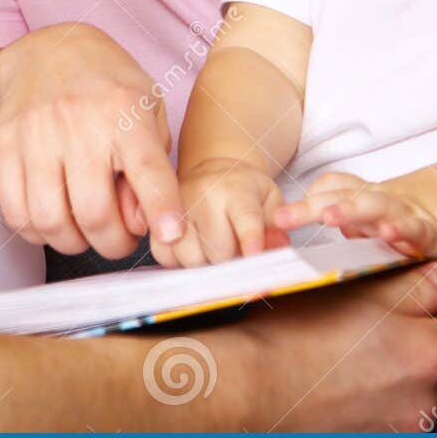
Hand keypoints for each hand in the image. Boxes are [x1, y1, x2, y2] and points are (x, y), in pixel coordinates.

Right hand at [0, 24, 185, 257]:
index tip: (172, 236)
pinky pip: (16, 212)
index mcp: (123, 108)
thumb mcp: (147, 108)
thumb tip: (141, 222)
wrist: (46, 46)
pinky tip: (53, 218)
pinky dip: (38, 232)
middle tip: (120, 238)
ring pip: (51, 221)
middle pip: (94, 213)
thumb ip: (152, 165)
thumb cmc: (105, 83)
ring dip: (74, 242)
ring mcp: (34, 133)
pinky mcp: (2, 144)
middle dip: (114, 244)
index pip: (148, 170)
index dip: (163, 211)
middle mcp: (77, 121)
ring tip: (85, 230)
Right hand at [155, 158, 286, 267]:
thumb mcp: (270, 201)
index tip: (256, 258)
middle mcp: (202, 195)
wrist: (212, 173)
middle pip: (219, 251)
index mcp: (236, 189)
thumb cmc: (245, 193)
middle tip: (237, 249)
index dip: (252, 241)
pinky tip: (193, 247)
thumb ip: (277, 226)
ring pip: (192, 260)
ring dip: (206, 264)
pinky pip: (167, 259)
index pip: (245, 218)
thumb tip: (281, 246)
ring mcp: (175, 208)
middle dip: (232, 261)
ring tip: (214, 246)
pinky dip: (181, 262)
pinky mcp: (155, 222)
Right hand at [210, 261, 436, 430]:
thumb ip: (413, 285)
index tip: (413, 306)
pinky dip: (384, 402)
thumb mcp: (354, 289)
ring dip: (406, 376)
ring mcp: (404, 424)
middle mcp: (425, 394)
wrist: (254, 385)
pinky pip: (399, 416)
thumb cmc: (293, 335)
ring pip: (424, 391)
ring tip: (360, 360)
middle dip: (424, 344)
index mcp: (427, 349)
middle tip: (380, 330)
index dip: (434, 310)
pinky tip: (351, 385)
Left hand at [275, 170, 436, 258]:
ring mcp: (405, 213)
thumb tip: (328, 229)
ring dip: (349, 210)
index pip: (328, 191)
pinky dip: (402, 229)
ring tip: (327, 216)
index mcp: (364, 199)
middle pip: (339, 197)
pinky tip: (390, 233)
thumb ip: (352, 220)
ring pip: (373, 207)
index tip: (277, 221)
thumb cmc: (422, 209)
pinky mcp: (432, 229)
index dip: (304, 203)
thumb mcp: (378, 214)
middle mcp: (380, 202)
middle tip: (283, 219)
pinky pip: (415, 229)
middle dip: (310, 208)